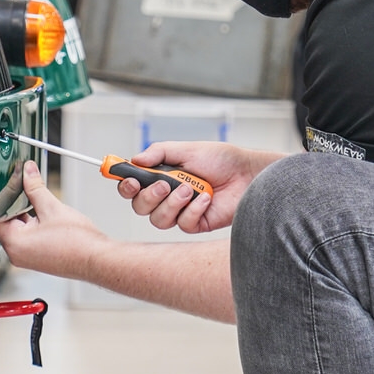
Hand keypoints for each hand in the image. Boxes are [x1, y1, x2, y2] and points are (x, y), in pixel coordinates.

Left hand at [0, 160, 111, 277]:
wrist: (97, 259)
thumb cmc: (77, 243)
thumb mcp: (52, 207)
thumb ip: (35, 187)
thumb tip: (27, 172)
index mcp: (14, 243)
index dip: (3, 197)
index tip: (10, 183)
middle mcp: (17, 254)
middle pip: (7, 221)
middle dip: (17, 204)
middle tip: (26, 188)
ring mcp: (27, 258)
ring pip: (19, 229)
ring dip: (27, 214)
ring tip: (41, 204)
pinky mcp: (38, 258)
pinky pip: (28, 238)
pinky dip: (34, 225)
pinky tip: (46, 217)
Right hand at [116, 142, 280, 233]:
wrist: (247, 174)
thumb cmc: (221, 160)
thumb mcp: (187, 149)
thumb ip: (159, 153)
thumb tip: (135, 159)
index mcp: (161, 176)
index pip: (133, 187)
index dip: (126, 186)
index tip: (129, 180)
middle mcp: (167, 196)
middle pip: (139, 207)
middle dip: (148, 197)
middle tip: (163, 185)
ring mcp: (181, 211)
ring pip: (158, 220)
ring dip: (172, 203)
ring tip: (190, 189)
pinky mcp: (196, 224)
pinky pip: (183, 224)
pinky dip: (193, 209)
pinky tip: (206, 198)